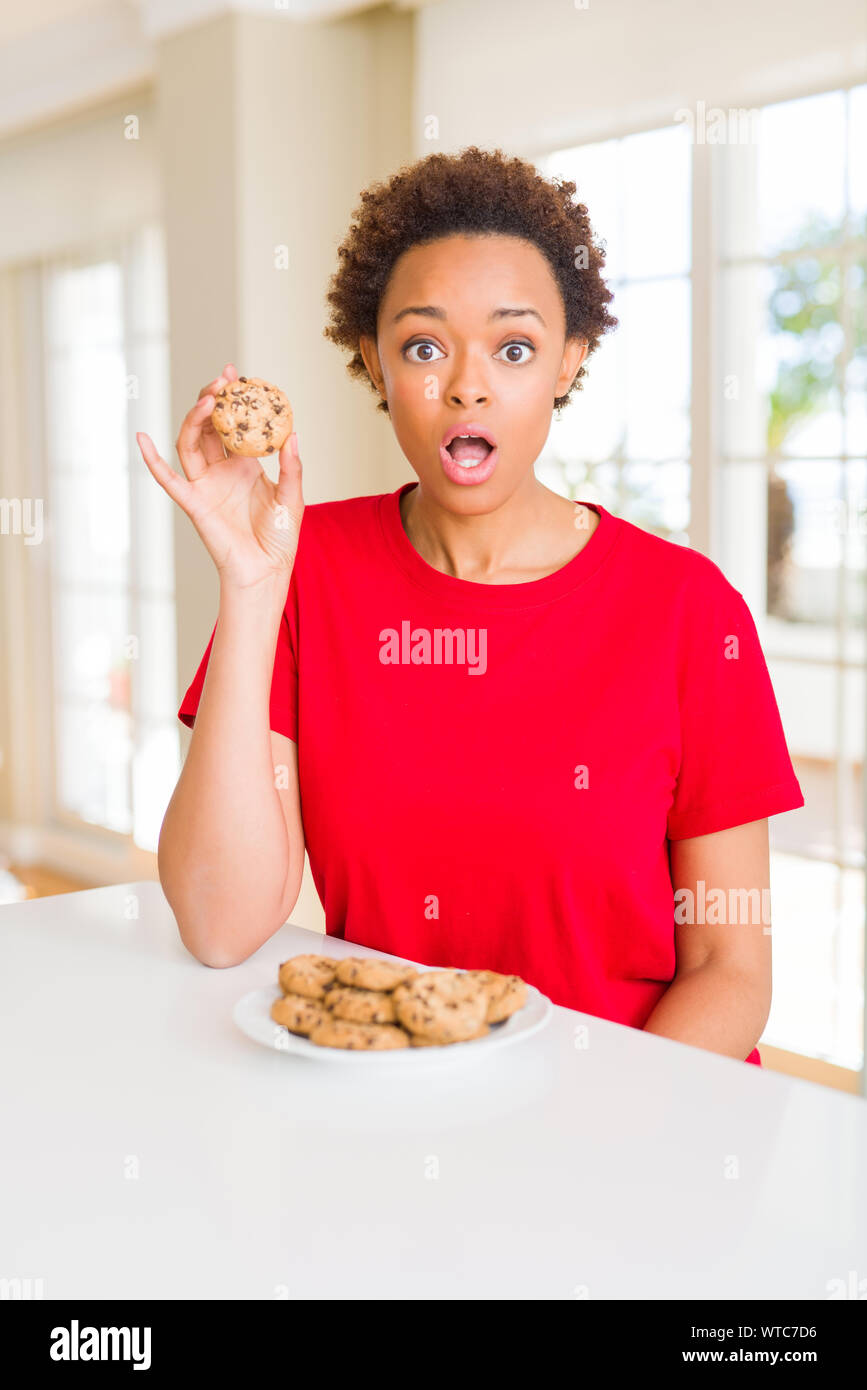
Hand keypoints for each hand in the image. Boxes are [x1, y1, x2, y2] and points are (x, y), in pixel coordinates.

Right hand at [136, 363, 303, 591]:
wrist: (266, 570)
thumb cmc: (279, 538)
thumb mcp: (292, 497)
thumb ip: (291, 467)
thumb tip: (292, 434)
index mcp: (245, 465)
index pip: (234, 424)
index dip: (233, 399)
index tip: (236, 373)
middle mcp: (221, 470)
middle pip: (209, 427)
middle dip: (213, 400)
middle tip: (222, 380)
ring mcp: (205, 485)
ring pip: (190, 443)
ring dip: (195, 419)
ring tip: (210, 399)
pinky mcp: (193, 503)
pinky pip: (168, 479)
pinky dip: (152, 460)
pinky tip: (141, 438)